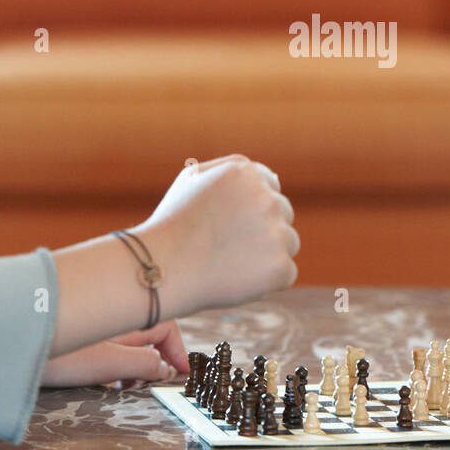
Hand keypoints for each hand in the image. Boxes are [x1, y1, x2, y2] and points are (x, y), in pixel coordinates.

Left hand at [41, 320, 188, 387]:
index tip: (183, 374)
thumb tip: (166, 367)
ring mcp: (98, 325)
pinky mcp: (81, 334)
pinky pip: (112, 344)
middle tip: (151, 384)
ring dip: (135, 363)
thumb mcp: (106, 363)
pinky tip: (104, 378)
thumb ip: (142, 364)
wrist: (11, 343)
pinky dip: (116, 361)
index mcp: (128, 317)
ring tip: (125, 385)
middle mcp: (116, 316)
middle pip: (151, 334)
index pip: (167, 328)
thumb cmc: (56, 353)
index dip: (177, 352)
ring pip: (131, 340)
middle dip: (157, 360)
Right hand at [135, 154, 299, 316]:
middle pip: (283, 214)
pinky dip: (268, 280)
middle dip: (263, 228)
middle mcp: (268, 199)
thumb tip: (274, 177)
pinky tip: (237, 278)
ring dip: (269, 253)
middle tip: (227, 246)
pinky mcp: (279, 266)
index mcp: (247, 173)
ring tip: (231, 262)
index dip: (250, 208)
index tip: (231, 224)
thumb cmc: (172, 225)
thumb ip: (231, 169)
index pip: (270, 186)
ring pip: (288, 242)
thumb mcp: (191, 179)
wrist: (161, 268)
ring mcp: (276, 233)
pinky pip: (286, 272)